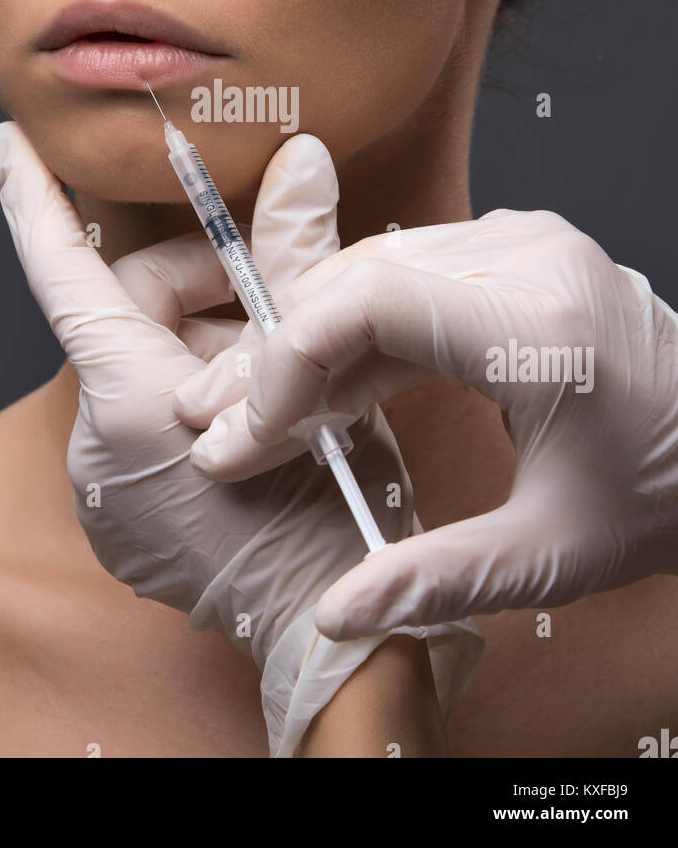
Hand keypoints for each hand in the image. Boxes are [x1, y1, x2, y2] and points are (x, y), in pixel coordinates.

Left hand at [0, 122, 482, 755]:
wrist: (331, 636)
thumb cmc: (333, 509)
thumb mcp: (322, 369)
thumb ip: (298, 255)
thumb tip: (303, 157)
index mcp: (132, 396)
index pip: (62, 272)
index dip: (32, 199)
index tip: (8, 144)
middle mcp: (96, 442)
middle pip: (131, 315)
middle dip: (199, 290)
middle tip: (273, 302)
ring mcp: (102, 488)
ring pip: (145, 371)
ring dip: (206, 350)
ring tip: (278, 373)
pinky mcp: (117, 519)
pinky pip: (141, 429)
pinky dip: (191, 405)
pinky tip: (252, 423)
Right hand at [173, 137, 677, 639]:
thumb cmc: (658, 492)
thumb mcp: (553, 552)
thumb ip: (438, 578)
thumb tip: (336, 615)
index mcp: (541, 322)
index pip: (371, 300)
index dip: (287, 361)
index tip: (249, 432)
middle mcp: (532, 257)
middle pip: (359, 279)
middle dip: (281, 358)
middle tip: (223, 427)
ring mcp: (525, 242)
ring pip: (374, 271)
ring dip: (311, 344)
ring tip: (264, 418)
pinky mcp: (517, 250)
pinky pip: (410, 275)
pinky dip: (359, 333)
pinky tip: (330, 396)